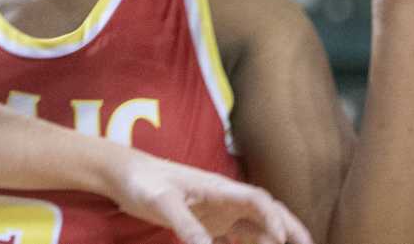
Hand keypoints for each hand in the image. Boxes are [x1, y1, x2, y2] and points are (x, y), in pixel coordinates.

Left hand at [96, 148, 312, 243]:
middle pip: (265, 212)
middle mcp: (223, 199)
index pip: (257, 200)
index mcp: (218, 187)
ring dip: (271, 242)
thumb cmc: (143, 181)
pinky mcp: (206, 223)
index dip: (274, 219)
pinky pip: (236, 239)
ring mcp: (217, 211)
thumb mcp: (162, 203)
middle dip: (289, 229)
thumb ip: (187, 227)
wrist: (124, 175)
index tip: (283, 239)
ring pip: (254, 228)